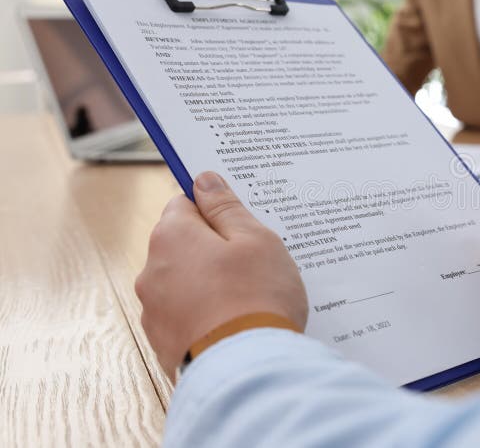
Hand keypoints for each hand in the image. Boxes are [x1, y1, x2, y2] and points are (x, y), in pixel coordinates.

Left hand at [135, 171, 307, 380]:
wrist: (246, 371)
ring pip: (184, 282)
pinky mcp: (163, 344)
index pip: (185, 204)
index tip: (238, 221)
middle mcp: (151, 271)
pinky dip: (205, 315)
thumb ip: (226, 207)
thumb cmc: (255, 297)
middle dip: (214, 249)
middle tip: (252, 261)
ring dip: (208, 283)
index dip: (214, 209)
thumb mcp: (255, 239)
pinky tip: (235, 322)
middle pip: (183, 245)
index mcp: (171, 236)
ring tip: (248, 297)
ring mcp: (154, 311)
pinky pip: (186, 316)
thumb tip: (204, 180)